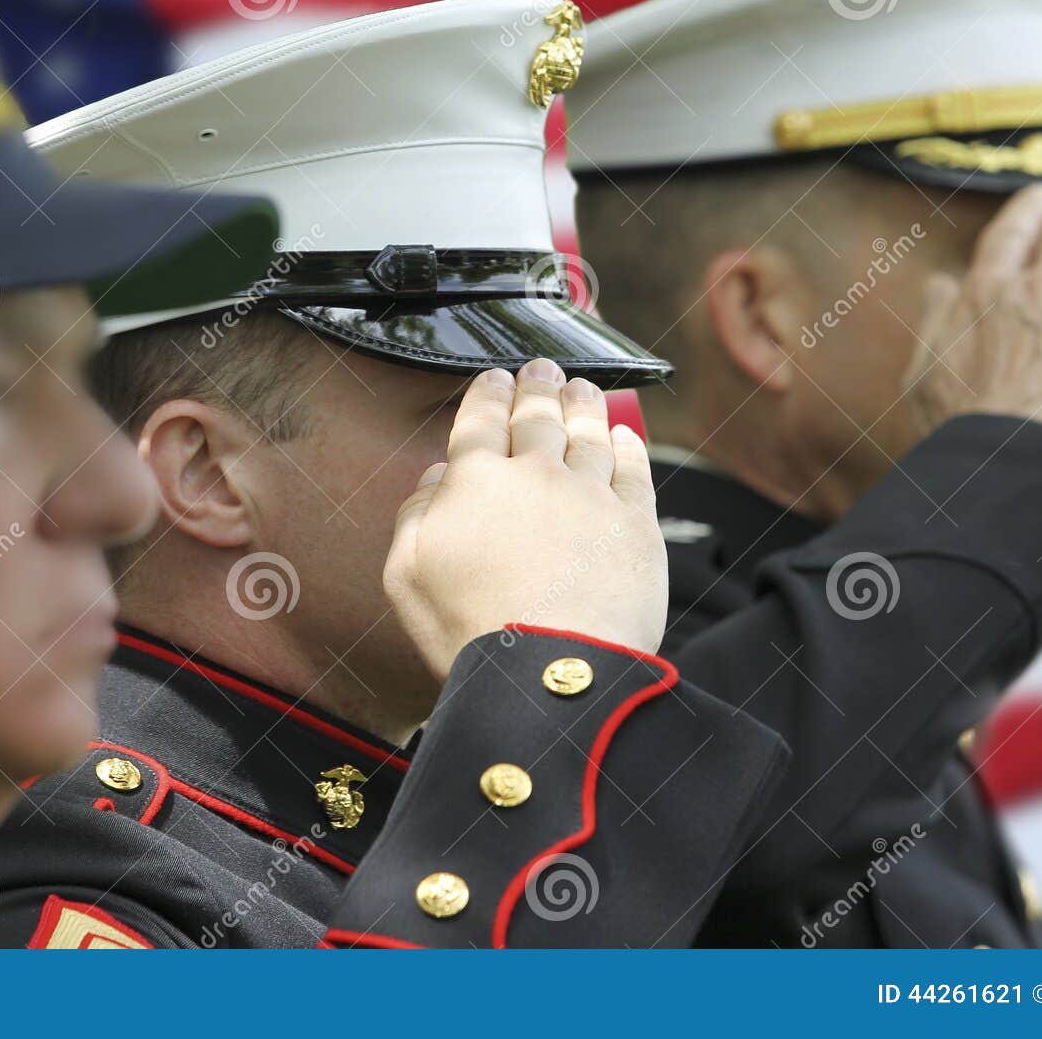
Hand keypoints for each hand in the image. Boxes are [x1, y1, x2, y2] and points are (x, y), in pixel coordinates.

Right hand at [383, 358, 667, 679]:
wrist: (551, 672)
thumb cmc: (470, 632)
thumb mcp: (406, 576)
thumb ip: (414, 515)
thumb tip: (436, 477)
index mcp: (475, 481)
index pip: (480, 420)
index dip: (487, 393)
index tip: (493, 378)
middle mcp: (536, 474)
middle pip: (538, 415)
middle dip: (537, 385)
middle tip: (540, 369)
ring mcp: (591, 495)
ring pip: (588, 432)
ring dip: (582, 404)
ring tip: (581, 388)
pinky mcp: (635, 524)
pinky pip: (633, 469)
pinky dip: (627, 446)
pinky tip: (623, 437)